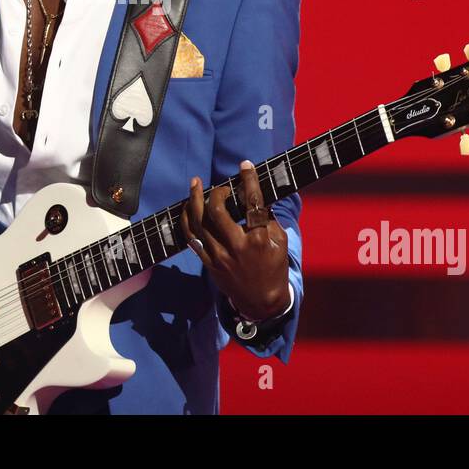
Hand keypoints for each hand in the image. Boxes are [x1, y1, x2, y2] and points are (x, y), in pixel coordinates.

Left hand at [180, 160, 290, 320]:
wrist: (261, 302)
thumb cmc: (274, 268)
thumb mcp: (280, 243)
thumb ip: (268, 220)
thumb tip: (256, 197)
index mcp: (259, 240)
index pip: (252, 204)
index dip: (249, 181)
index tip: (245, 165)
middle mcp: (237, 247)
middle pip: (217, 212)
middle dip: (216, 193)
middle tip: (221, 186)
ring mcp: (220, 256)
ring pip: (199, 223)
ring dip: (195, 200)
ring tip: (195, 184)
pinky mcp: (209, 263)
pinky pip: (192, 238)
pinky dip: (187, 220)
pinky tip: (188, 207)